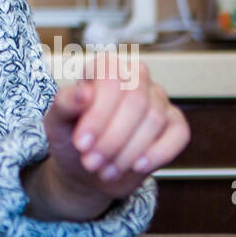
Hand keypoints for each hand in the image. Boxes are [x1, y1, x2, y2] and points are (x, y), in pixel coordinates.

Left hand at [41, 59, 189, 202]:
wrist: (86, 170)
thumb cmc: (71, 138)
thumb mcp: (56, 122)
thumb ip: (64, 104)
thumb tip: (83, 92)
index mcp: (105, 66)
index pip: (111, 81)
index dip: (98, 115)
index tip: (81, 143)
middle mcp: (135, 76)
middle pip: (136, 100)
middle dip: (112, 138)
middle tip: (91, 162)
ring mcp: (158, 99)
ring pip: (154, 119)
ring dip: (128, 151)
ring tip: (105, 169)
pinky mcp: (174, 123)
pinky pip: (178, 134)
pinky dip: (158, 154)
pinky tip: (137, 166)